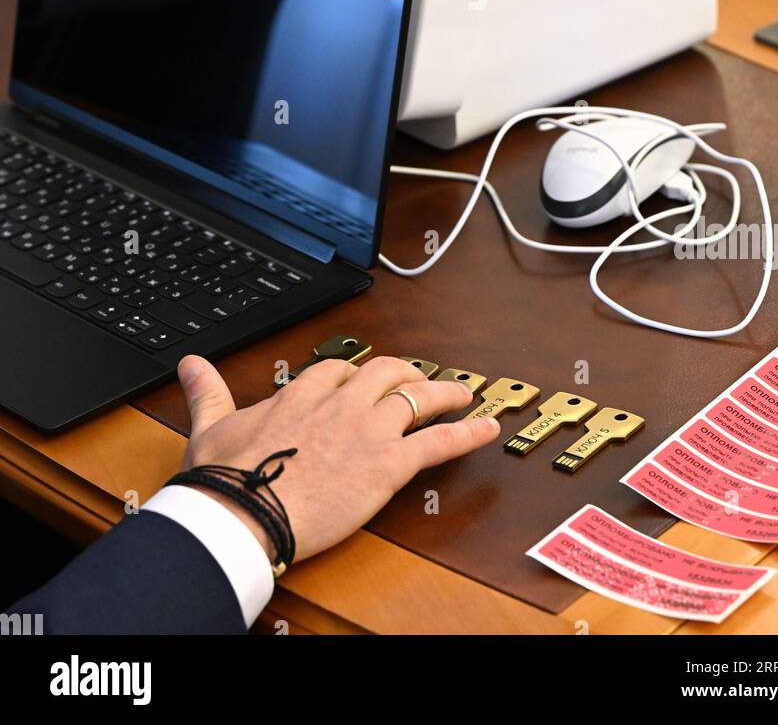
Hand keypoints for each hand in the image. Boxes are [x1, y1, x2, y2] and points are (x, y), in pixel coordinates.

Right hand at [177, 355, 498, 562]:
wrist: (242, 513)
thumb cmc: (225, 479)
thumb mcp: (211, 427)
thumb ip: (208, 391)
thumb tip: (191, 364)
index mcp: (300, 393)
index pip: (337, 369)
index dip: (354, 374)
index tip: (361, 380)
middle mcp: (340, 403)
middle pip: (385, 372)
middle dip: (405, 373)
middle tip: (418, 380)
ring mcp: (368, 430)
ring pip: (417, 397)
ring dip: (443, 393)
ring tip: (463, 394)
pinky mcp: (388, 464)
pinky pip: (438, 441)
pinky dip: (466, 433)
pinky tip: (486, 427)